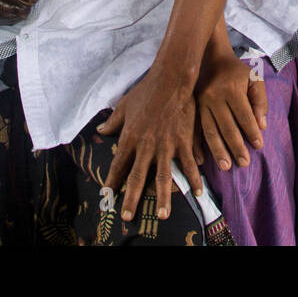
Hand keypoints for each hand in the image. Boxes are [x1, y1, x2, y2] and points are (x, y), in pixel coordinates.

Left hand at [98, 68, 202, 221]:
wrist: (170, 79)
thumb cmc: (146, 90)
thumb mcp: (124, 105)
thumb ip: (113, 122)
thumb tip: (100, 130)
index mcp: (130, 137)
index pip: (118, 164)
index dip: (112, 180)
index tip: (107, 194)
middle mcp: (146, 145)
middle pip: (137, 177)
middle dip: (132, 198)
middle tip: (127, 216)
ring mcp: (166, 145)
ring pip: (164, 177)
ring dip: (163, 198)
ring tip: (164, 215)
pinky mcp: (183, 141)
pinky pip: (188, 164)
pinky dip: (193, 179)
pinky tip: (196, 192)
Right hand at [194, 48, 266, 170]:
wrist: (211, 58)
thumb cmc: (237, 72)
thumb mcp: (254, 78)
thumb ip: (260, 101)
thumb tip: (261, 126)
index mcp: (231, 89)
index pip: (244, 115)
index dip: (251, 131)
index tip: (259, 146)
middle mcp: (214, 97)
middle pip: (226, 126)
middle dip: (236, 147)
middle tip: (244, 163)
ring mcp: (201, 103)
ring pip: (209, 131)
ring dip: (217, 150)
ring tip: (226, 166)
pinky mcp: (192, 108)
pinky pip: (195, 129)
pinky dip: (197, 145)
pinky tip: (201, 160)